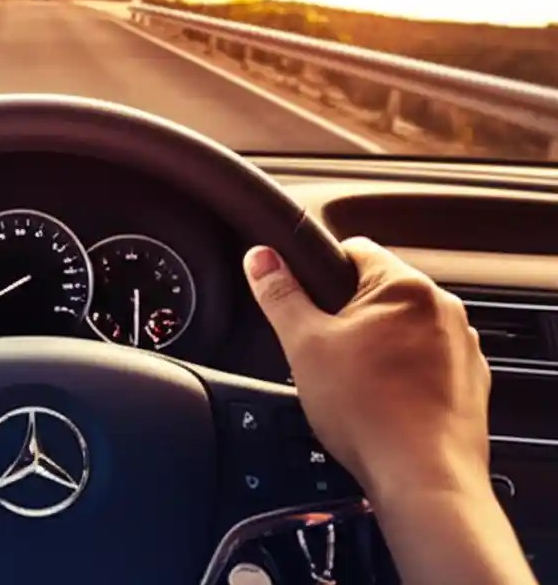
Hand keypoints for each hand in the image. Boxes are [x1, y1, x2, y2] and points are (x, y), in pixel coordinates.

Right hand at [242, 237, 490, 505]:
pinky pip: (425, 364)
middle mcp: (444, 308)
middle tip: (325, 355)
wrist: (422, 478)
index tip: (305, 306)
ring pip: (402, 330)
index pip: (353, 250)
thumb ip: (280, 295)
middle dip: (348, 318)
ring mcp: (462, 346)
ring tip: (353, 384)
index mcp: (405, 286)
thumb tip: (260, 258)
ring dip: (377, 346)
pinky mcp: (468, 382)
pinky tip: (381, 402)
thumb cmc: (368, 412)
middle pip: (378, 293)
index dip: (319, 274)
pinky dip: (402, 375)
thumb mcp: (304, 345)